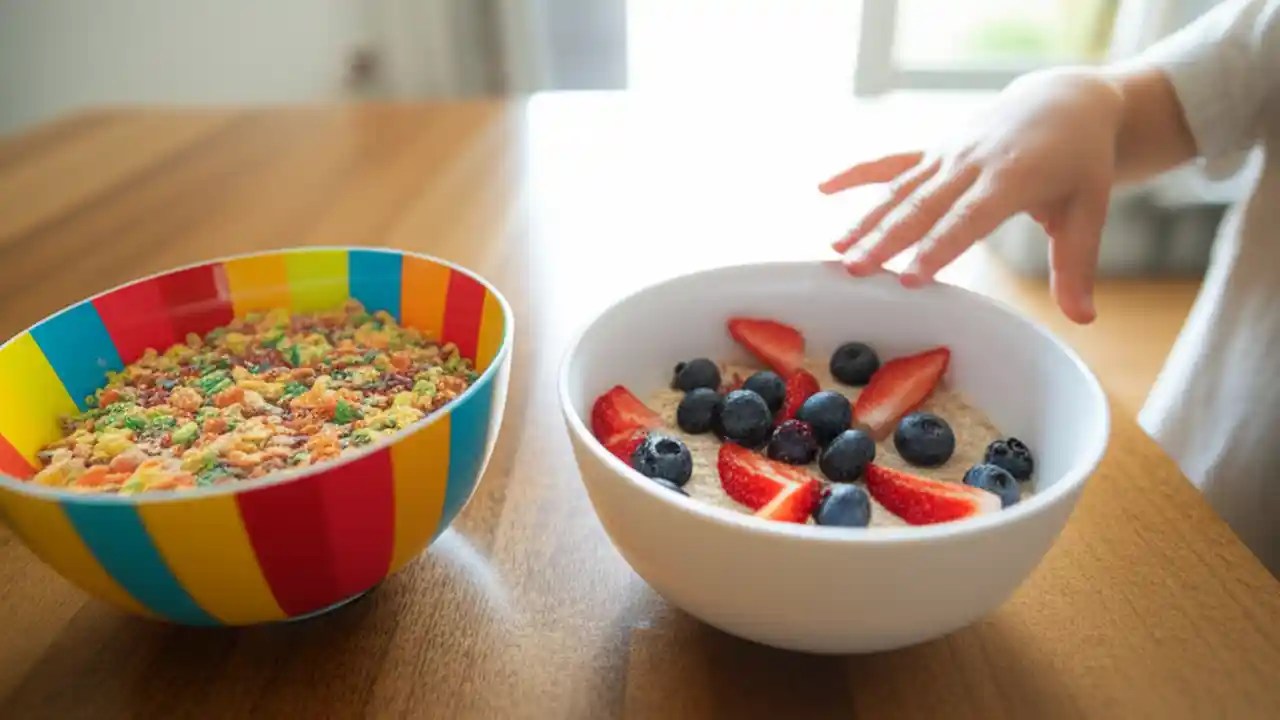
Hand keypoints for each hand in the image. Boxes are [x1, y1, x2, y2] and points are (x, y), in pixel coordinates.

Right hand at [819, 69, 1125, 323]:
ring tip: (838, 251)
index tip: (910, 278)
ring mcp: (948, 153)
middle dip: (886, 239)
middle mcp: (972, 162)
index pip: (969, 218)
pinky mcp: (934, 150)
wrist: (1063, 102)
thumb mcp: (1088, 210)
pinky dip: (856, 173)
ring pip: (901, 189)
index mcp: (1012, 177)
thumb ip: (1076, 266)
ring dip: (867, 219)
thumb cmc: (1079, 162)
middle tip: (856, 270)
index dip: (938, 248)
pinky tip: (823, 189)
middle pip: (922, 206)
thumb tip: (1082, 319)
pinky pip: (891, 162)